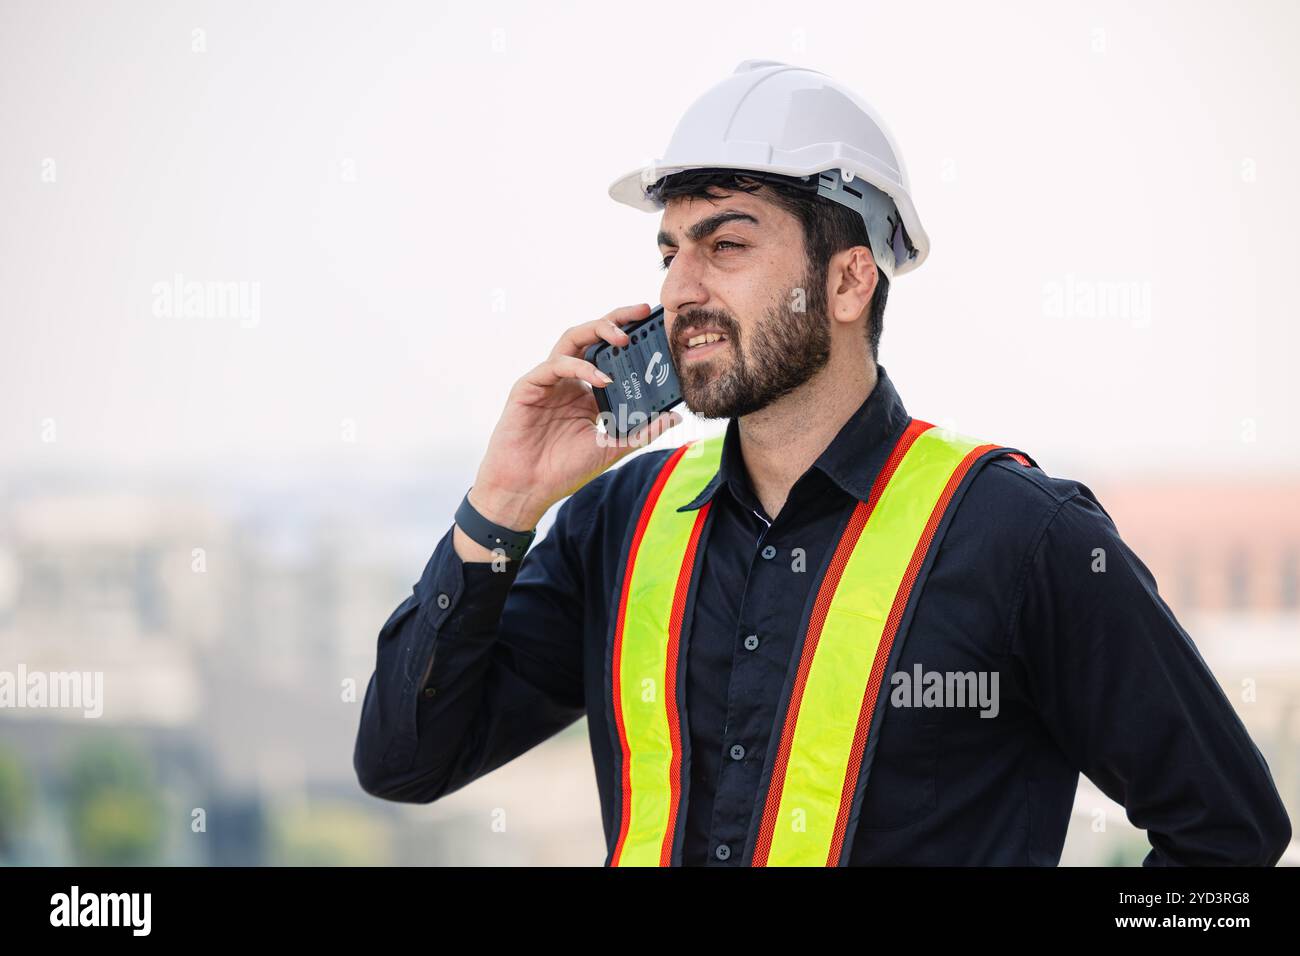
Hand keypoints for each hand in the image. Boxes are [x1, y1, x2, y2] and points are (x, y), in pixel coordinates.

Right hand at [463, 303, 682, 537]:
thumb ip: (641, 431)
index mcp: (588, 391)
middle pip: (592, 336)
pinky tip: (602, 378)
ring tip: (624, 338)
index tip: (657, 328)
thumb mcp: (611, 448)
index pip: (611, 355)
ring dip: (598, 332)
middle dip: (617, 320)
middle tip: (642, 312)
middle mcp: (569, 380)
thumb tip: (675, 417)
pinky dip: (580, 367)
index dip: (632, 338)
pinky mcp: (529, 386)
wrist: (526, 489)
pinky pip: (555, 365)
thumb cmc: (563, 470)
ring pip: (572, 339)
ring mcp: (549, 381)